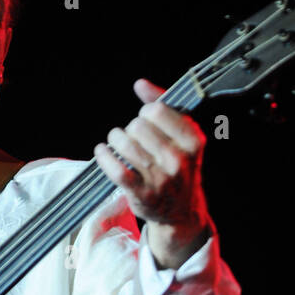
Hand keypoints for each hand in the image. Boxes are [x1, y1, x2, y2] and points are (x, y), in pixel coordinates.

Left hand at [94, 78, 211, 268]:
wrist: (180, 211)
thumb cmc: (178, 165)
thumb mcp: (181, 135)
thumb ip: (163, 105)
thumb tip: (140, 84)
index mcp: (192, 141)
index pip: (157, 110)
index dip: (146, 112)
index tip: (146, 121)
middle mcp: (178, 160)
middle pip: (138, 126)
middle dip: (130, 128)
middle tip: (132, 137)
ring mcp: (160, 179)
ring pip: (125, 144)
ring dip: (115, 140)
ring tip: (117, 144)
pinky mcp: (142, 194)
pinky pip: (116, 169)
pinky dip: (104, 157)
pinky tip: (101, 152)